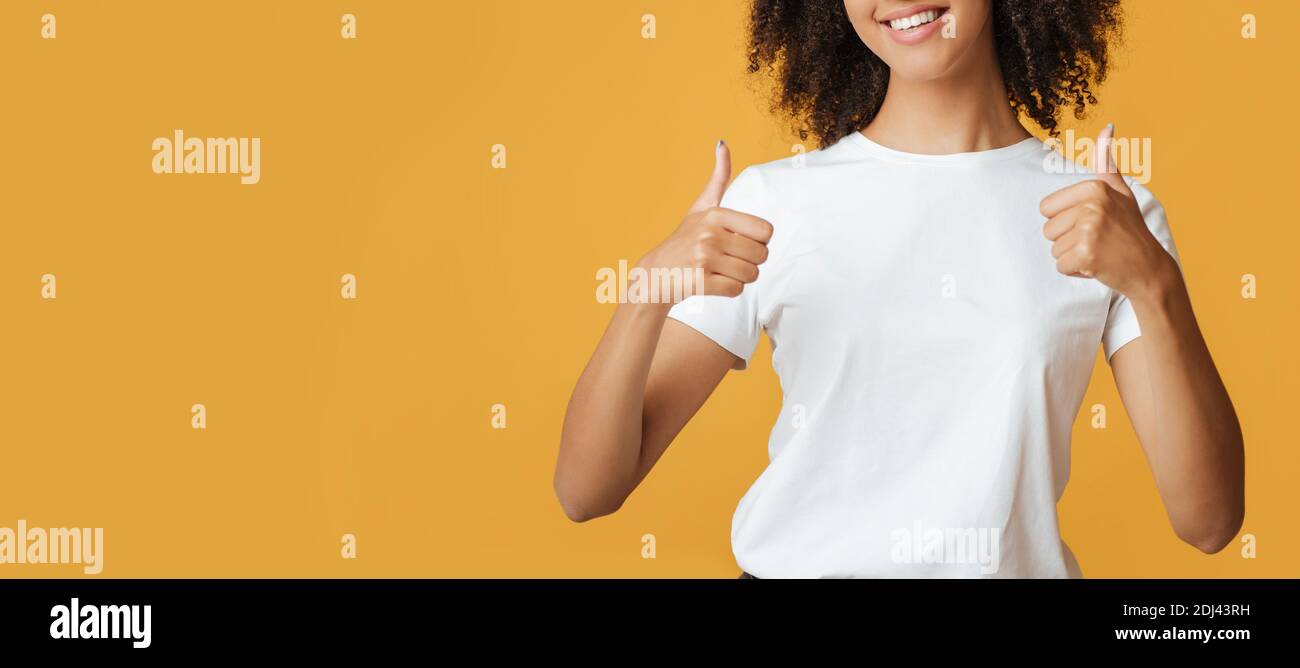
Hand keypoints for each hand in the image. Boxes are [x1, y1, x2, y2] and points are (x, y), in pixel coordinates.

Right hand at [637, 141, 773, 302]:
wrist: (656, 273)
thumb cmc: (684, 240)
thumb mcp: (701, 207)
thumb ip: (718, 178)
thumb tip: (722, 143)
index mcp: (716, 214)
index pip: (766, 231)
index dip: (758, 241)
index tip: (740, 242)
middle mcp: (709, 235)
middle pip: (762, 255)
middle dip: (751, 262)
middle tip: (729, 260)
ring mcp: (704, 259)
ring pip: (751, 275)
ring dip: (741, 277)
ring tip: (720, 271)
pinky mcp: (700, 282)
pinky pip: (736, 290)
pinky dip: (729, 290)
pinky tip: (713, 282)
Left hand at [1039, 124, 1176, 300]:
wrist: (1149, 267)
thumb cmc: (1130, 228)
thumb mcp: (1120, 191)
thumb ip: (1106, 162)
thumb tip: (1107, 126)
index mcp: (1094, 188)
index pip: (1046, 209)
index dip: (1064, 220)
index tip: (1091, 222)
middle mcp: (1092, 205)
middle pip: (1048, 229)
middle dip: (1067, 240)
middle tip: (1096, 240)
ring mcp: (1090, 230)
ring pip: (1054, 249)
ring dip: (1072, 255)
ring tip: (1098, 251)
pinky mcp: (1087, 254)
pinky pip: (1061, 265)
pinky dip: (1076, 270)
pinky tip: (1098, 265)